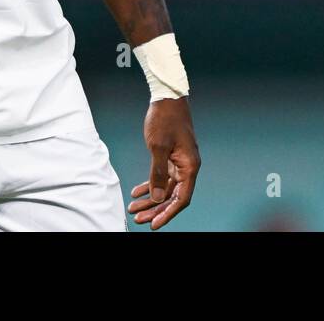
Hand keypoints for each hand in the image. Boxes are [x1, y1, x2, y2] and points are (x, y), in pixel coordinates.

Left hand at [128, 97, 199, 229]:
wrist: (167, 97)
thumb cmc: (165, 119)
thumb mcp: (158, 147)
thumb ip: (157, 174)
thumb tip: (157, 198)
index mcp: (189, 166)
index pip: (181, 198)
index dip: (167, 213)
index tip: (153, 224)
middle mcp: (187, 167)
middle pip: (172, 196)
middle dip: (155, 209)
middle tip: (138, 219)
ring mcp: (179, 162)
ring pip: (165, 188)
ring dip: (150, 199)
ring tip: (134, 208)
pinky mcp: (171, 156)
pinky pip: (162, 177)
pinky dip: (150, 185)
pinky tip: (136, 191)